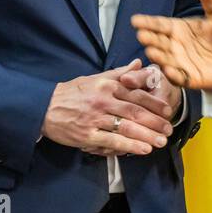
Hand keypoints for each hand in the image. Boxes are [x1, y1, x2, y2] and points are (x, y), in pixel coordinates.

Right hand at [40, 59, 172, 155]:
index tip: (167, 110)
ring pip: (127, 127)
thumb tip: (138, 63)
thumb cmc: (70, 93)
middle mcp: (103, 101)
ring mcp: (95, 118)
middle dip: (155, 122)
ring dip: (147, 135)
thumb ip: (119, 73)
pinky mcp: (87, 134)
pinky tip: (143, 149)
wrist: (43, 107)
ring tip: (161, 142)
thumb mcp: (94, 78)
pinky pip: (112, 140)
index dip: (154, 103)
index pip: (135, 94)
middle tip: (169, 129)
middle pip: (135, 112)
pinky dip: (130, 145)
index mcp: (106, 86)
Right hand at [131, 0, 211, 90]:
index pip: (160, 25)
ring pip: (165, 59)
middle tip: (142, 35)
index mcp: (178, 29)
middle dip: (149, 38)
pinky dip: (173, 74)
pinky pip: (178, 77)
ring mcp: (180, 62)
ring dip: (158, 56)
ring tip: (151, 51)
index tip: (135, 20)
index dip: (148, 22)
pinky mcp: (188, 78)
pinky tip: (168, 70)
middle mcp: (175, 45)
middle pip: (159, 41)